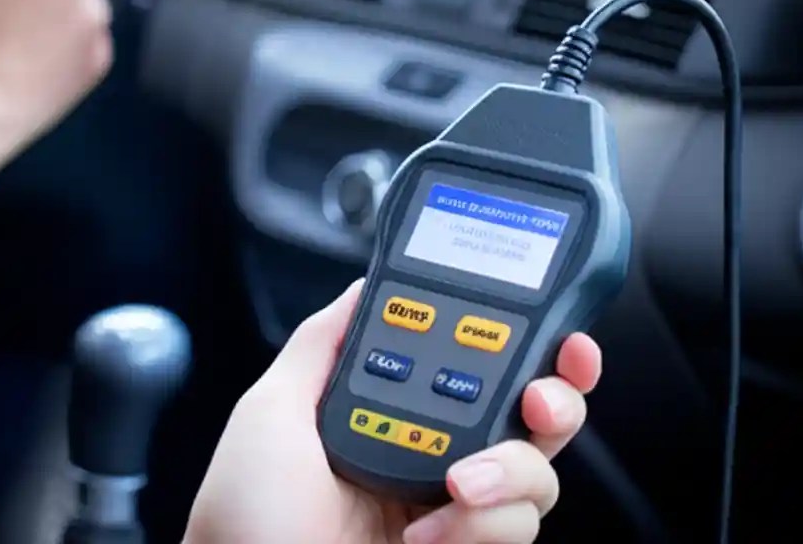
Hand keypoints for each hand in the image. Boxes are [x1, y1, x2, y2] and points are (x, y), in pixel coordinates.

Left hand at [185, 280, 601, 543]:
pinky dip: (482, 526)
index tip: (554, 329)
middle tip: (538, 401)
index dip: (528, 345)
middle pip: (533, 415)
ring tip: (458, 484)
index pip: (478, 368)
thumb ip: (324, 342)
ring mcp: (456, 512)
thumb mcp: (272, 408)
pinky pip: (518, 529)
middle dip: (557, 396)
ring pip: (538, 473)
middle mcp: (437, 457)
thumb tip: (367, 284)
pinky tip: (428, 534)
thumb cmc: (245, 514)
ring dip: (510, 471)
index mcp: (397, 413)